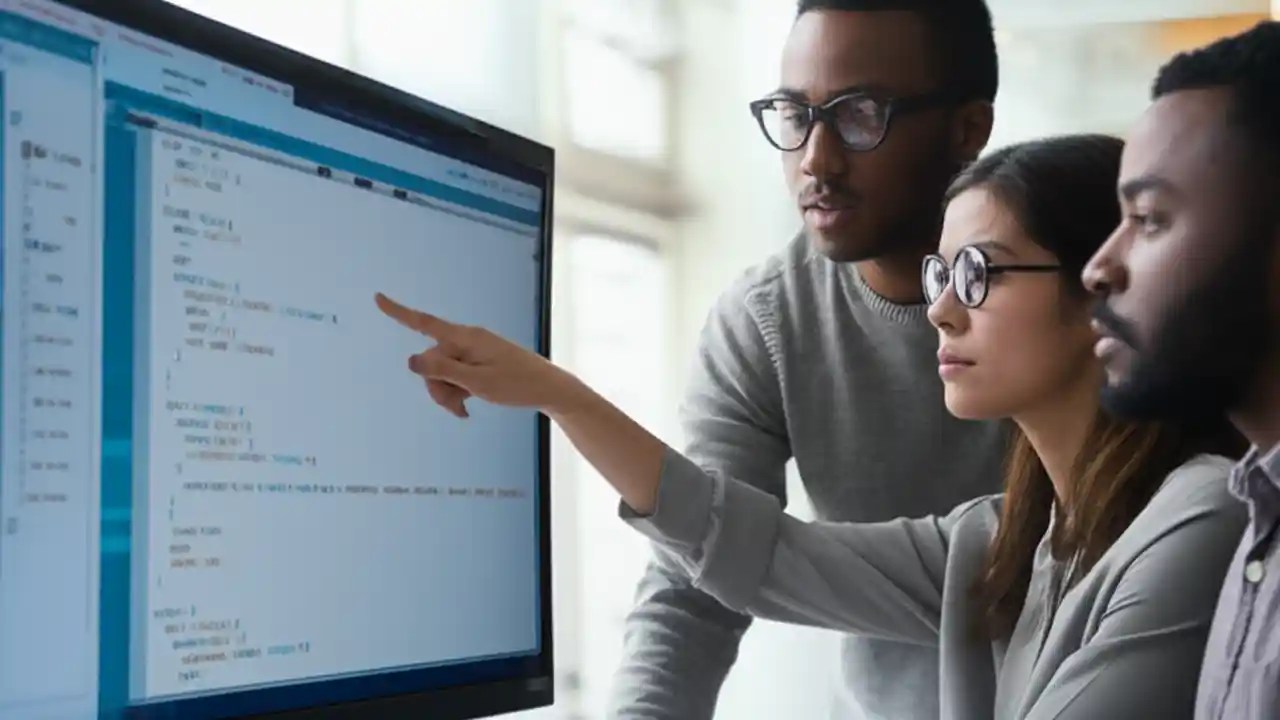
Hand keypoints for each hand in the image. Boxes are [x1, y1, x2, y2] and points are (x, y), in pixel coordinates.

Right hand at [374, 292, 583, 417]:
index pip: (425, 323)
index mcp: (466, 338)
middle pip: (431, 360)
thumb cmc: (517, 384)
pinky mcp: (478, 363)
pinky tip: (467, 408)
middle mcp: (467, 340)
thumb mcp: (477, 382)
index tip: (377, 298)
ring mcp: (473, 352)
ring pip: (441, 372)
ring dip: (446, 393)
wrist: (549, 389)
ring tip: (465, 409)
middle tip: (457, 407)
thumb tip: (411, 359)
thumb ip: (443, 371)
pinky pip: (455, 376)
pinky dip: (456, 392)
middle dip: (436, 385)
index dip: (399, 312)